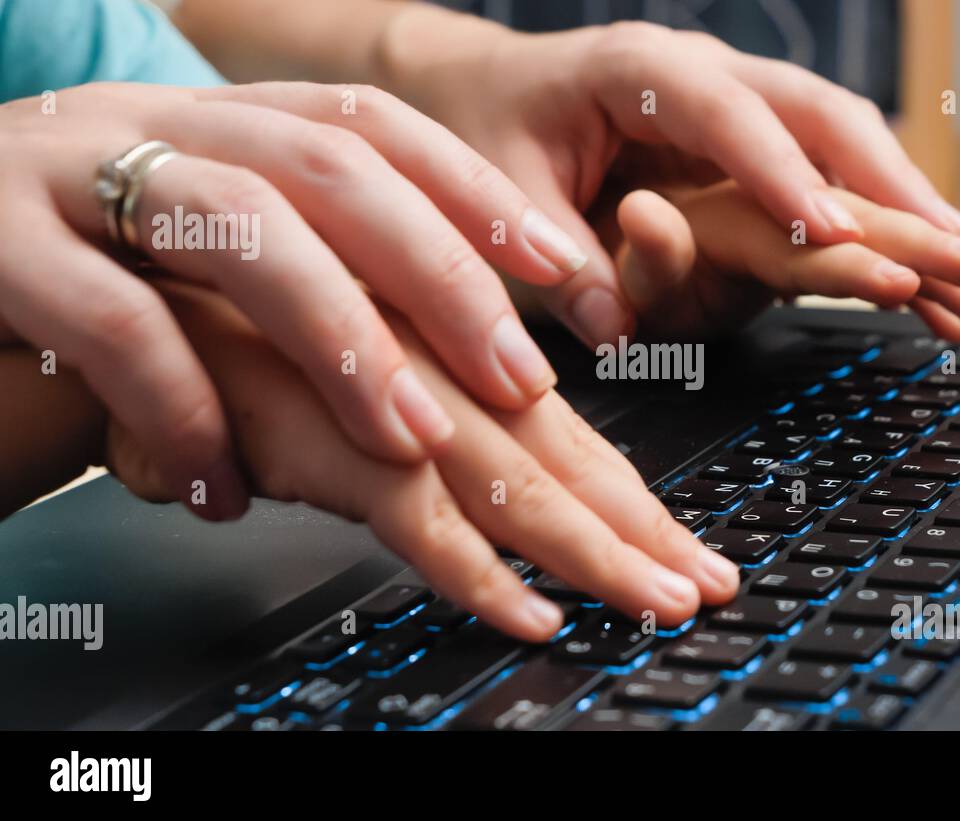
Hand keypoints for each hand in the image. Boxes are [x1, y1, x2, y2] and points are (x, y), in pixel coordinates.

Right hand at [0, 81, 590, 519]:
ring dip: (341, 337)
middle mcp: (154, 126)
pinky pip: (109, 322)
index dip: (475, 193)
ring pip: (235, 225)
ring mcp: (67, 176)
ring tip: (407, 439)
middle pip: (330, 168)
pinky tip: (226, 487)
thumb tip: (454, 340)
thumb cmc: (70, 275)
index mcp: (218, 122)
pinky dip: (184, 411)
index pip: (373, 128)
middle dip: (443, 274)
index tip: (562, 268)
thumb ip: (305, 268)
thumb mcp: (195, 249)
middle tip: (521, 378)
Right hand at [107, 281, 739, 641]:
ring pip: (515, 486)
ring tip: (653, 602)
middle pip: (564, 463)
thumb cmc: (260, 344)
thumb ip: (439, 433)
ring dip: (593, 553)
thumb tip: (512, 501)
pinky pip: (416, 517)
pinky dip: (476, 572)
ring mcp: (390, 400)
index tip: (691, 549)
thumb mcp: (371, 385)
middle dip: (643, 532)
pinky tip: (530, 614)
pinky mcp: (324, 435)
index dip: (637, 500)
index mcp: (461, 357)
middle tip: (704, 585)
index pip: (572, 439)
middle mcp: (441, 371)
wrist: (142, 305)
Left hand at [385, 18, 959, 345]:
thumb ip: (559, 264)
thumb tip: (616, 331)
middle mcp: (706, 76)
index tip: (831, 231)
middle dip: (886, 184)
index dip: (781, 174)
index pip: (723, 113)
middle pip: (815, 115)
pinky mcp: (754, 148)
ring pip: (842, 141)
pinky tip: (930, 266)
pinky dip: (882, 219)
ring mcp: (739, 106)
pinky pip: (831, 175)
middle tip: (949, 251)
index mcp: (636, 69)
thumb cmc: (490, 136)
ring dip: (907, 204)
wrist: (488, 92)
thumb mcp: (500, 201)